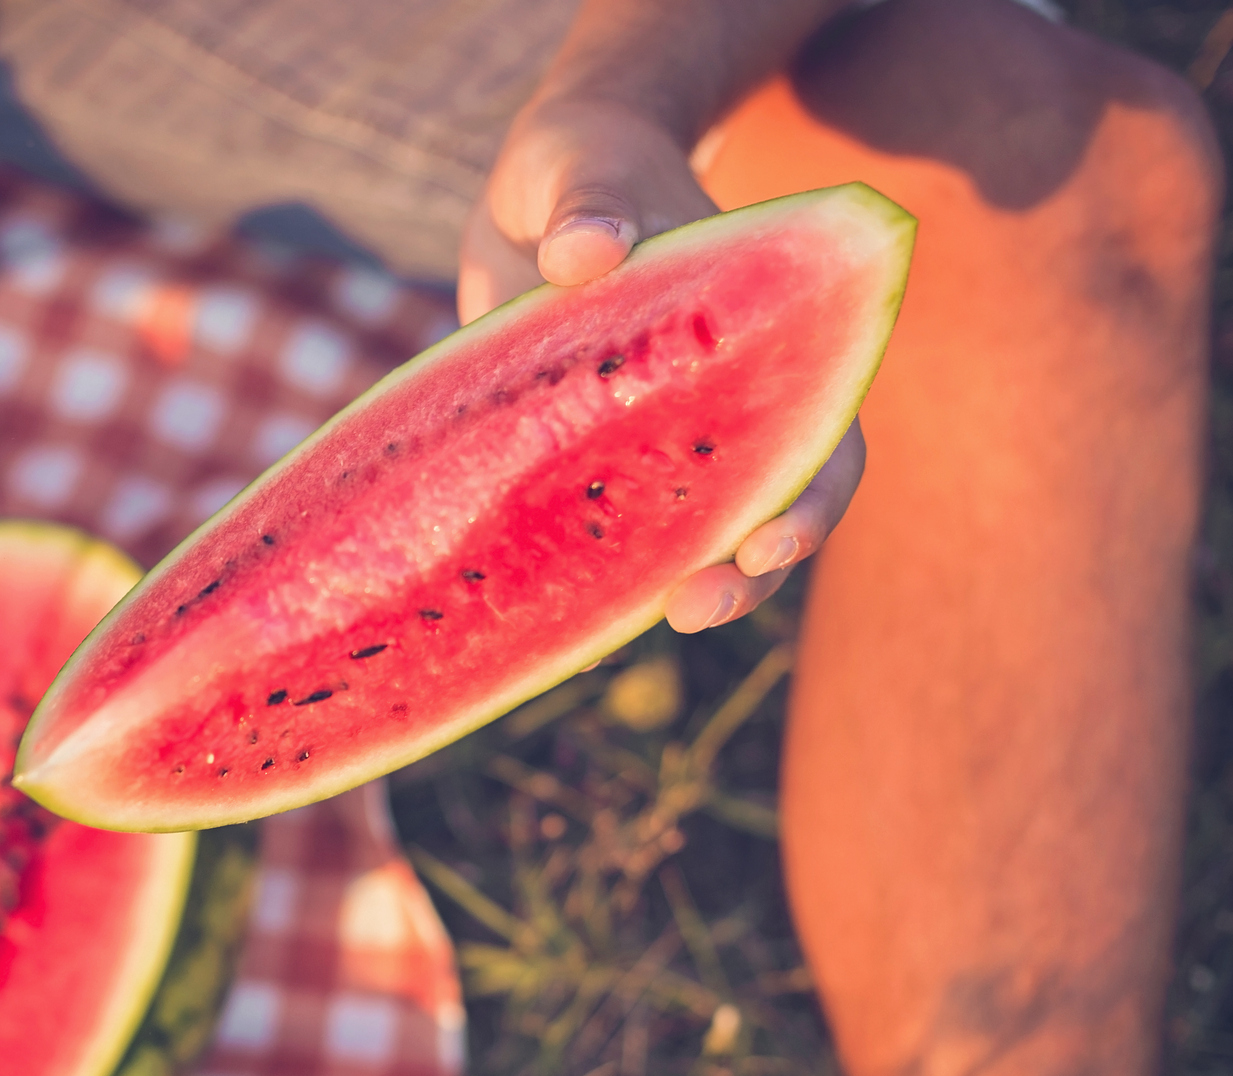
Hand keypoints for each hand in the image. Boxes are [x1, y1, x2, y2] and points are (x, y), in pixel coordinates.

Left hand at [460, 95, 863, 632]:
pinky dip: (586, 581)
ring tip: (617, 634)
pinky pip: (604, 540)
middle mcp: (723, 407)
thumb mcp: (580, 165)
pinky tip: (545, 618)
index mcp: (759, 340)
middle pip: (764, 511)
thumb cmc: (580, 165)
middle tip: (692, 609)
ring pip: (686, 542)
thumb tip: (587, 249)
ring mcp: (659, 445)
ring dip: (664, 593)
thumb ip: (589, 197)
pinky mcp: (590, 467)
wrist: (536, 192)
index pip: (816, 432)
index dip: (808, 498)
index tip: (771, 542)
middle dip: (744, 575)